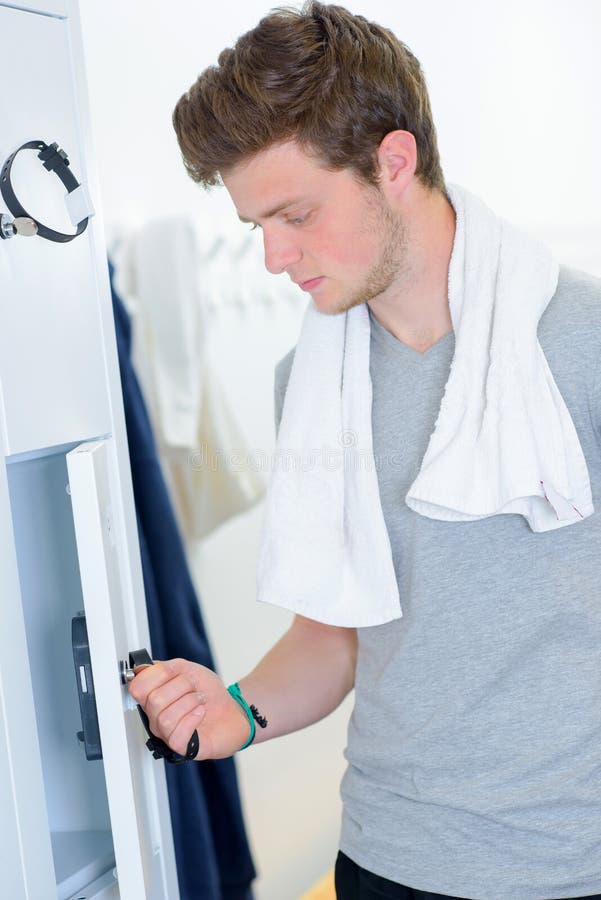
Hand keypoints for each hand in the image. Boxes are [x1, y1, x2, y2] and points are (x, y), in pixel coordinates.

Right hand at [128, 658, 250, 759]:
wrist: (233, 710)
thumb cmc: (209, 692)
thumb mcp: (187, 670)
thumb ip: (164, 668)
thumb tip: (144, 669)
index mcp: (153, 698)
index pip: (137, 688)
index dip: (155, 675)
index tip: (172, 672)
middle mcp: (156, 718)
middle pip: (154, 701)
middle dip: (181, 686)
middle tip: (194, 687)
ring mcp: (168, 734)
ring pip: (165, 718)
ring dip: (190, 702)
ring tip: (200, 700)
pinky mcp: (183, 747)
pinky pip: (177, 735)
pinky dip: (193, 718)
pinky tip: (200, 713)